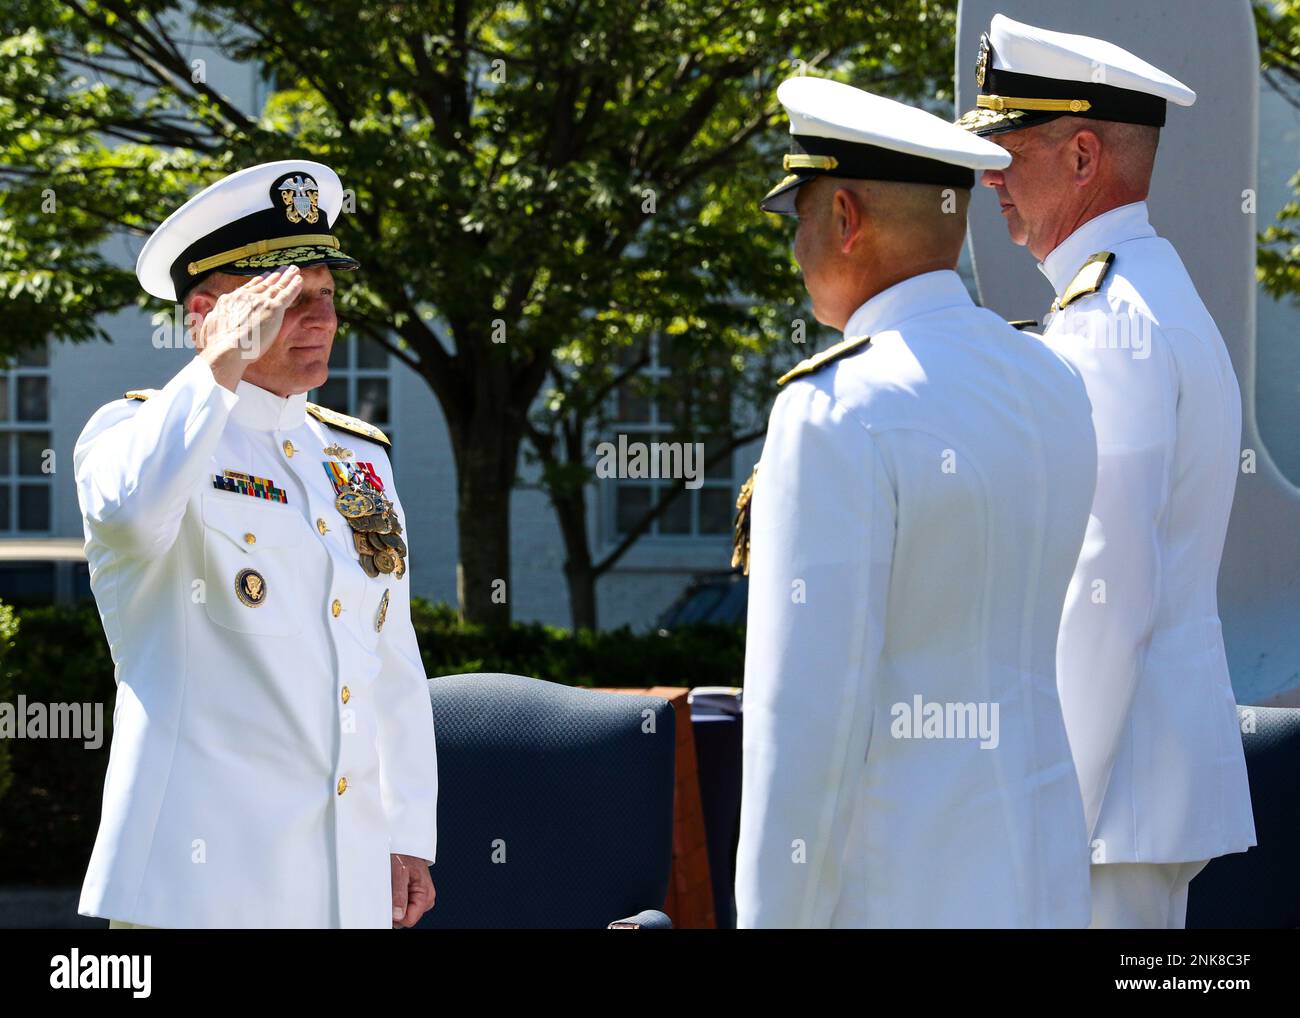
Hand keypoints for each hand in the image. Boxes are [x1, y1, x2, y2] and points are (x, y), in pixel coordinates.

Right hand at [198, 265, 302, 390]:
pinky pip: (287, 294)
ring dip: (286, 277)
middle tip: (280, 270)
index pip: (246, 289)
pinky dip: (294, 286)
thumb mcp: (207, 328)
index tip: (263, 277)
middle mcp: (245, 297)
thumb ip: (209, 320)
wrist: (227, 348)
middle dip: (273, 277)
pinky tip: (299, 280)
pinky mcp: (273, 308)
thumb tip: (204, 319)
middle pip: (262, 284)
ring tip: (293, 270)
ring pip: (276, 286)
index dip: (256, 283)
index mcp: (229, 300)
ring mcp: (260, 301)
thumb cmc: (215, 345)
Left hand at [390, 853, 435, 927]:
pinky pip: (402, 906)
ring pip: (403, 913)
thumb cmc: (403, 854)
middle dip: (395, 909)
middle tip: (390, 891)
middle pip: (407, 918)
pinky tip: (393, 887)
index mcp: (426, 894)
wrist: (403, 843)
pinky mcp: (413, 894)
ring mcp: (420, 896)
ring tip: (392, 886)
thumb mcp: (399, 872)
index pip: (409, 919)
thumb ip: (399, 895)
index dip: (396, 915)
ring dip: (394, 903)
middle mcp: (425, 897)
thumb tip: (397, 915)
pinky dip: (394, 899)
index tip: (388, 903)